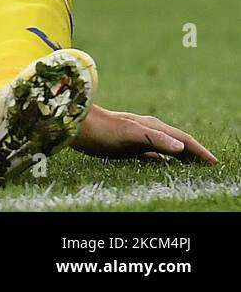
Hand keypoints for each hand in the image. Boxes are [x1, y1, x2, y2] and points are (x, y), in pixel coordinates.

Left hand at [73, 104, 217, 162]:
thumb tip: (182, 147)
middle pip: (177, 142)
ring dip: (181, 156)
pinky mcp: (127, 145)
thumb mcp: (131, 133)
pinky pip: (151, 154)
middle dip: (194, 153)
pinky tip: (163, 165)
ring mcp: (138, 138)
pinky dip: (163, 159)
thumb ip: (156, 139)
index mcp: (153, 126)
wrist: (77, 125)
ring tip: (193, 167)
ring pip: (166, 148)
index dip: (199, 150)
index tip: (214, 162)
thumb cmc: (103, 128)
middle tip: (210, 166)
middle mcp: (148, 130)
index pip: (183, 139)